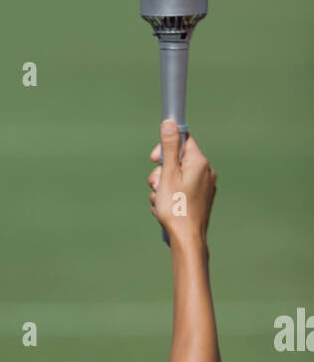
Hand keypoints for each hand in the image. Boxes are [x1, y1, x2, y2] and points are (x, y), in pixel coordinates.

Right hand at [148, 120, 216, 245]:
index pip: (183, 140)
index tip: (154, 158)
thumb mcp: (168, 174)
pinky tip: (165, 208)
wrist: (188, 238)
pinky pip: (183, 190)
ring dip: (163, 186)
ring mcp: (205, 186)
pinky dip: (171, 196)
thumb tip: (169, 122)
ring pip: (178, 177)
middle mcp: (206, 171)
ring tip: (160, 201)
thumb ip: (169, 148)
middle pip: (178, 160)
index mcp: (200, 162)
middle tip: (155, 186)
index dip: (166, 147)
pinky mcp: (202, 199)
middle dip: (161, 172)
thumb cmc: (176, 207)